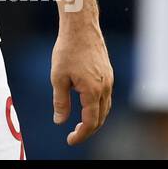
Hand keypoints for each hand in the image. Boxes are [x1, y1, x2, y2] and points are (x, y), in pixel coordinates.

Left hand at [51, 15, 113, 145]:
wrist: (81, 28)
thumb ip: (60, 101)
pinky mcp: (108, 73)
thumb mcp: (58, 77)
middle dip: (89, 129)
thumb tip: (60, 121)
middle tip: (75, 135)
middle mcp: (105, 87)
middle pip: (101, 117)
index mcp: (93, 90)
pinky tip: (87, 105)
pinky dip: (98, 106)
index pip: (90, 121)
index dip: (81, 134)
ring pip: (105, 107)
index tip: (70, 140)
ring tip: (80, 124)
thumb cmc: (68, 50)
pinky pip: (106, 96)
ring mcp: (109, 80)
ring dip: (95, 119)